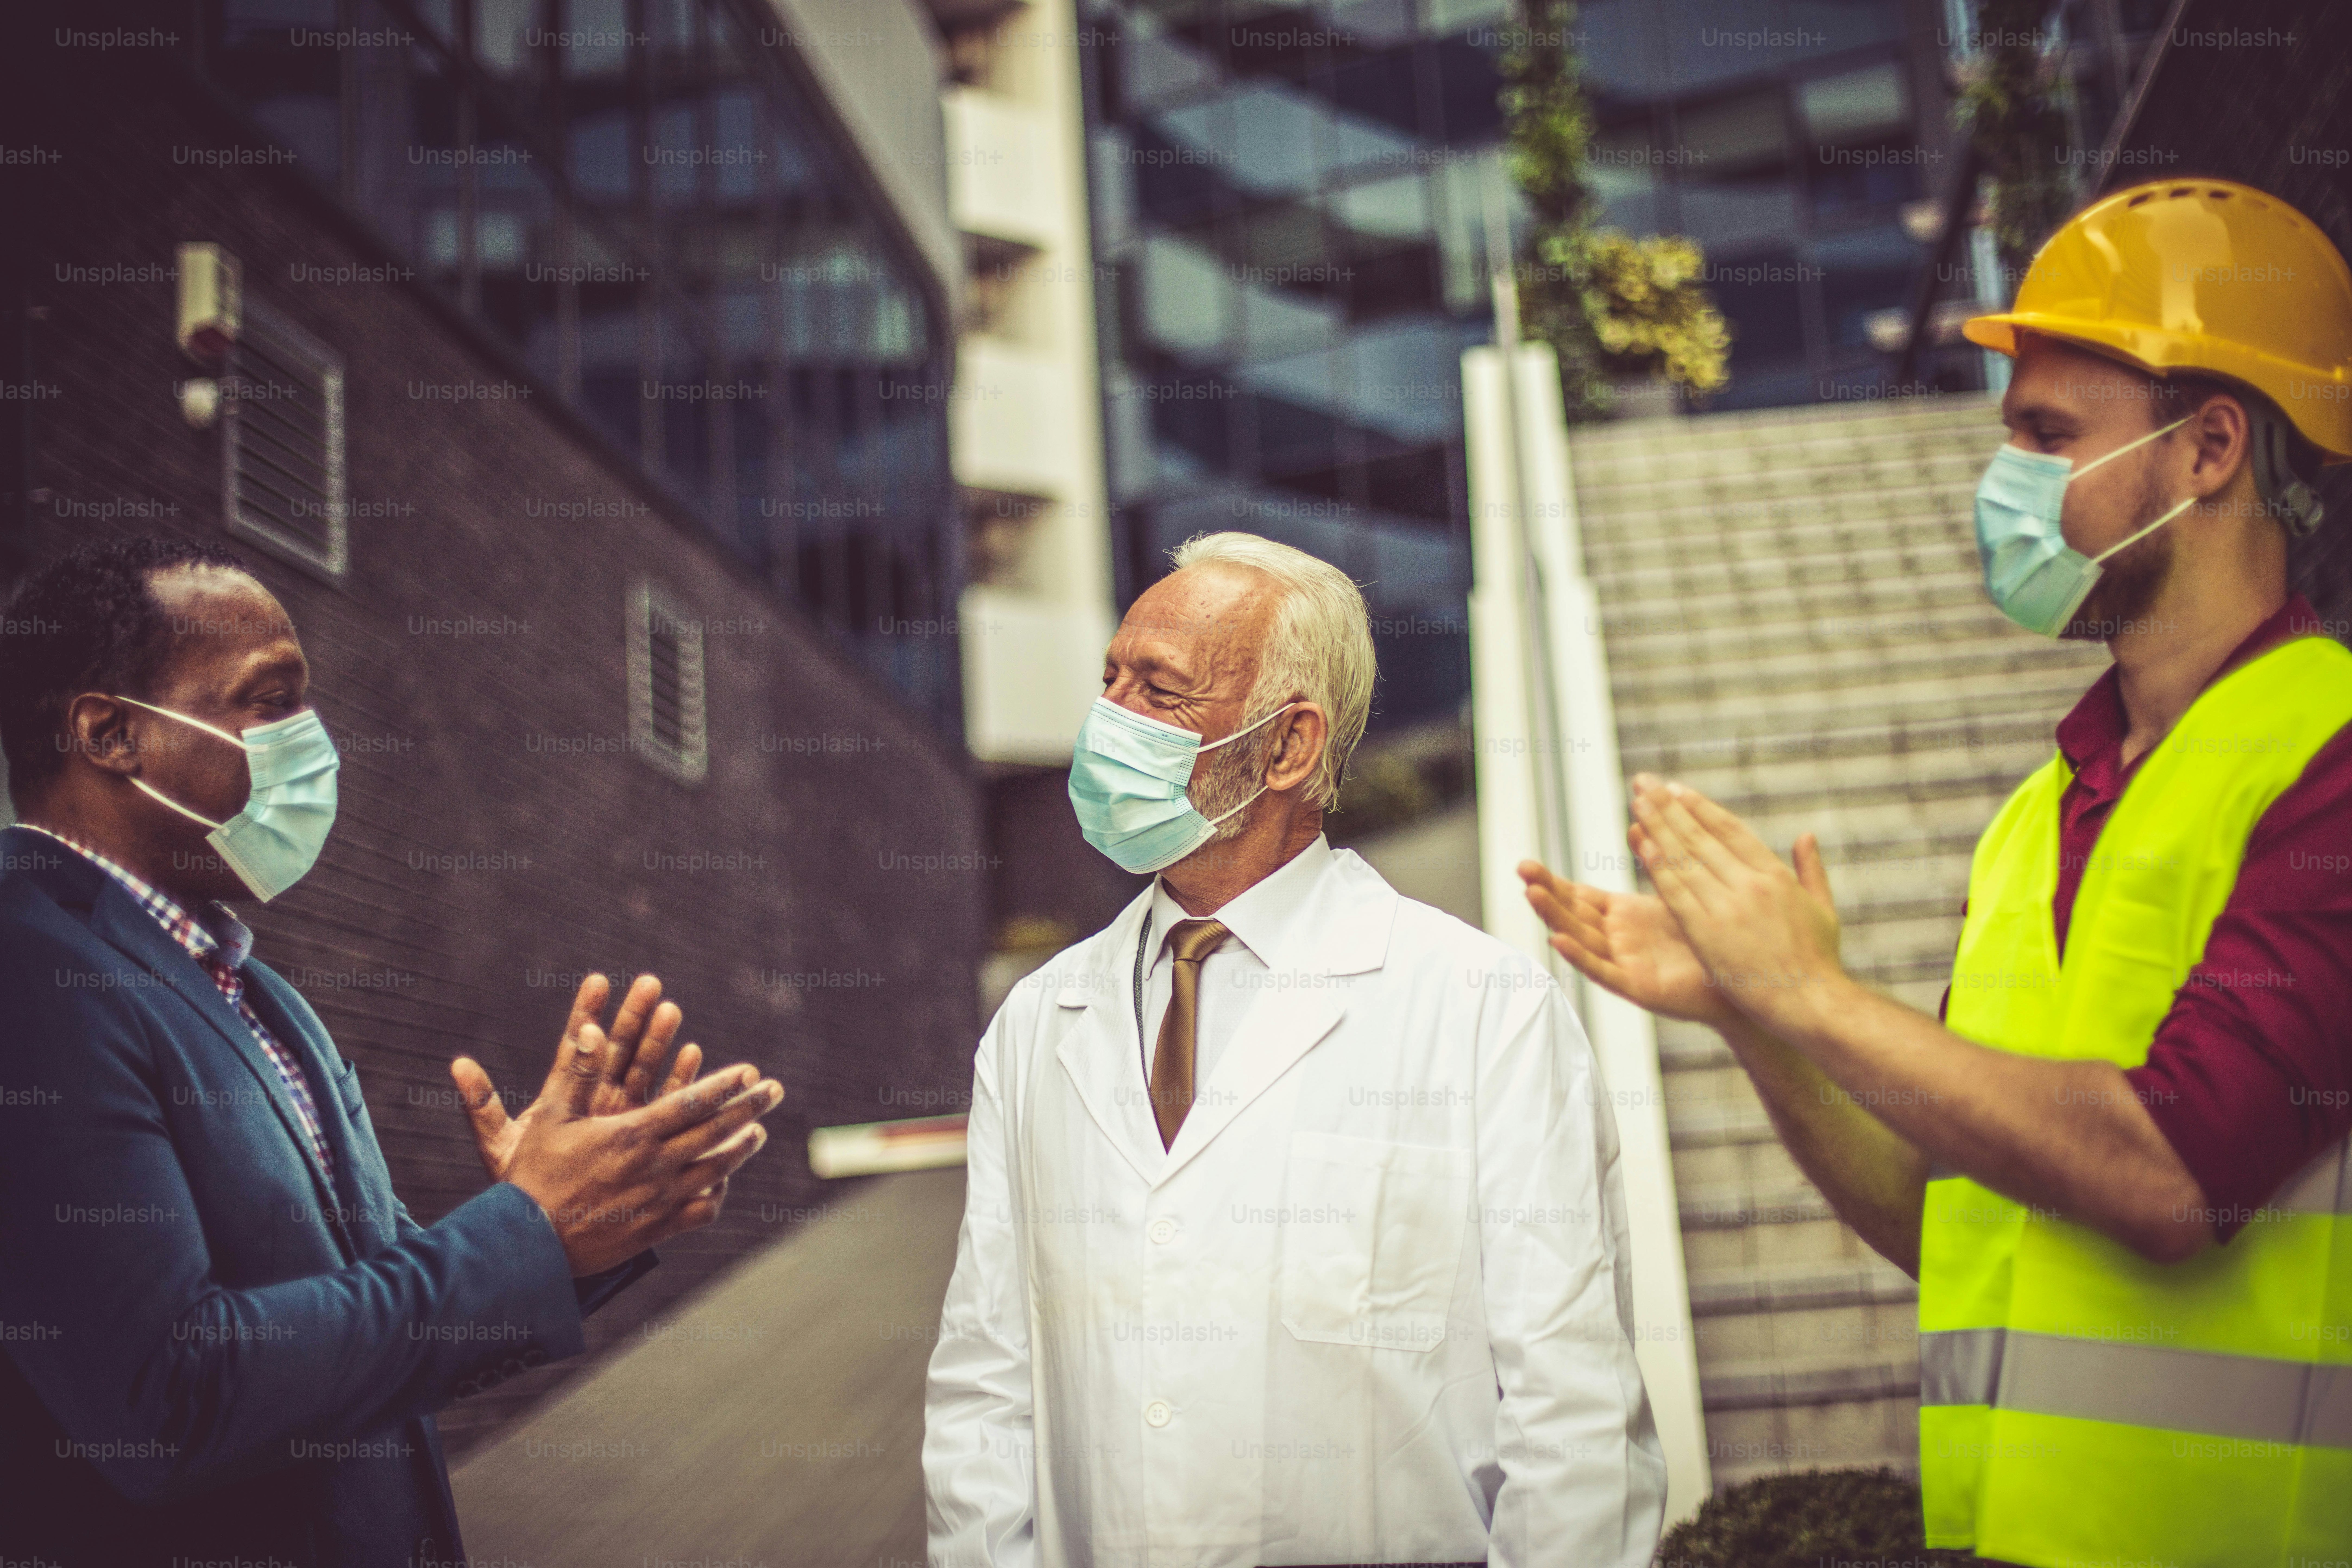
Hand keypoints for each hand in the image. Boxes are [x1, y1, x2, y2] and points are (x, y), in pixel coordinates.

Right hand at [450, 976, 783, 1274]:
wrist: (528, 1245)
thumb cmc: (533, 1176)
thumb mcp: (550, 1118)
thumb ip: (578, 1073)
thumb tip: (593, 1029)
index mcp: (632, 1135)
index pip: (691, 1103)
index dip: (725, 1086)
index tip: (751, 1071)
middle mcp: (655, 1167)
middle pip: (715, 1132)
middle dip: (749, 1109)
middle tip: (774, 1091)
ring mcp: (660, 1201)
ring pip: (716, 1170)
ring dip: (741, 1148)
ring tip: (759, 1132)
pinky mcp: (657, 1230)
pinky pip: (701, 1211)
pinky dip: (718, 1194)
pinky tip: (723, 1182)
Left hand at [452, 974, 704, 1185]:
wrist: (552, 1223)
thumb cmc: (523, 1183)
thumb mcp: (499, 1145)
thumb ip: (481, 1106)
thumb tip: (457, 1065)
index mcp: (562, 1096)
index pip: (575, 1046)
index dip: (585, 1013)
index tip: (598, 981)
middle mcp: (594, 1100)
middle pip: (616, 1049)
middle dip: (634, 1016)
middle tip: (650, 985)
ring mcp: (621, 1114)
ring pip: (643, 1069)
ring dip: (659, 1040)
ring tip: (670, 1010)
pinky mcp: (642, 1133)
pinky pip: (664, 1102)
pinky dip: (678, 1078)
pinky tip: (691, 1053)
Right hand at [1516, 859, 1741, 1029]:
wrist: (1741, 980)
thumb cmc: (1709, 940)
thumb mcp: (1677, 892)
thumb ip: (1655, 860)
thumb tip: (1639, 824)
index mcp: (1623, 916)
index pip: (1578, 896)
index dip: (1552, 882)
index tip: (1527, 866)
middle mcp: (1617, 939)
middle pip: (1572, 914)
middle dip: (1545, 893)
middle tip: (1522, 870)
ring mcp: (1624, 963)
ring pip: (1580, 938)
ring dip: (1555, 917)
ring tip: (1532, 895)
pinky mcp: (1637, 986)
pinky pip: (1603, 971)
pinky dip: (1580, 957)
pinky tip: (1559, 941)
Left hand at [1623, 773, 1846, 1033]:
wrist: (1811, 1002)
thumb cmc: (1818, 962)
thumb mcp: (1823, 910)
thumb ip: (1811, 870)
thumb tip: (1806, 835)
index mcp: (1776, 876)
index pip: (1732, 830)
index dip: (1701, 807)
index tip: (1677, 790)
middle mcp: (1750, 884)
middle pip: (1701, 836)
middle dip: (1669, 807)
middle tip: (1644, 782)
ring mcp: (1728, 907)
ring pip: (1685, 858)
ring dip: (1657, 827)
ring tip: (1636, 802)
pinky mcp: (1707, 933)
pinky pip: (1676, 893)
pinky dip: (1657, 866)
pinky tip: (1641, 844)